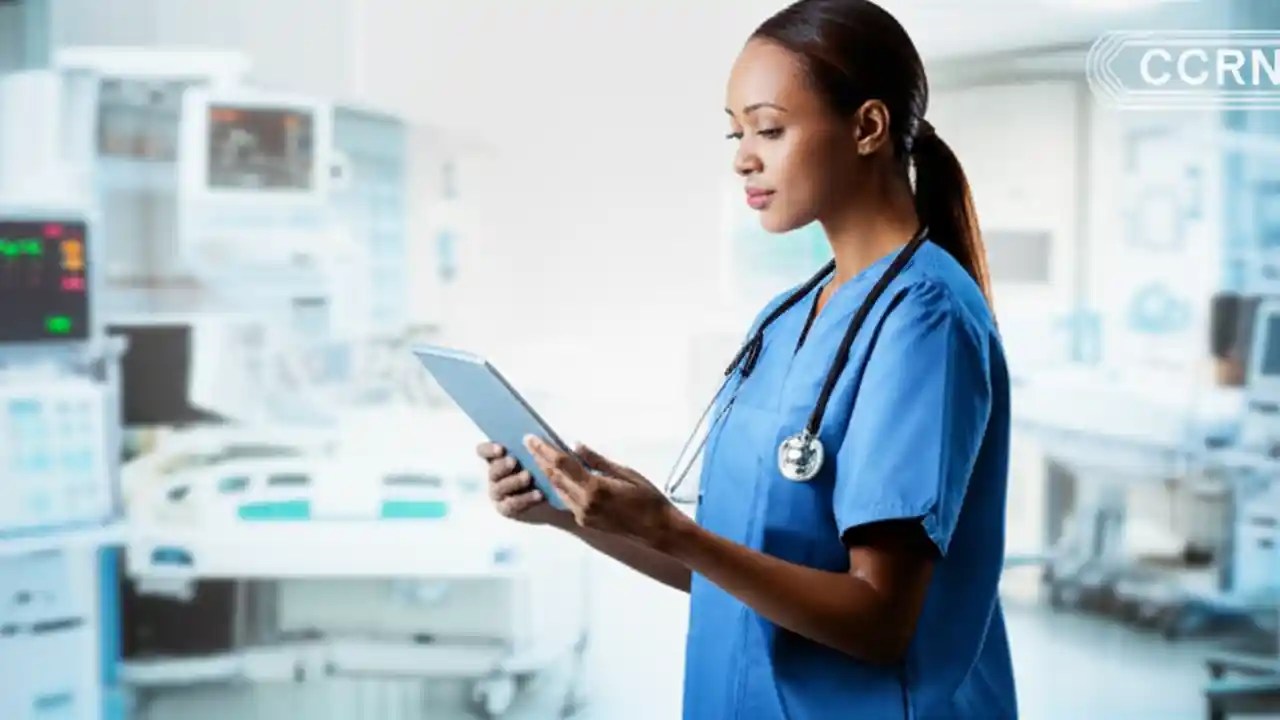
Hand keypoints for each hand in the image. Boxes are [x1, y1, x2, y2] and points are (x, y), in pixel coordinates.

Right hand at [475, 442, 569, 526]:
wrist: (555, 496)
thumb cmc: (546, 468)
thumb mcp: (543, 454)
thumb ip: (539, 446)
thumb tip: (546, 439)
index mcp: (498, 457)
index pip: (484, 451)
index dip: (489, 449)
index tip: (501, 448)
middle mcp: (494, 475)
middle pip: (492, 470)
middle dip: (502, 465)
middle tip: (513, 461)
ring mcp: (498, 493)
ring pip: (500, 487)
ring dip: (514, 481)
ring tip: (528, 476)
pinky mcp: (506, 508)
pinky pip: (512, 504)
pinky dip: (526, 498)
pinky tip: (539, 494)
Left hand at [523, 435, 682, 548]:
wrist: (658, 530)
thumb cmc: (648, 498)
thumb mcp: (626, 473)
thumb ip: (597, 461)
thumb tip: (575, 446)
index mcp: (594, 489)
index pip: (561, 464)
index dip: (544, 449)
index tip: (530, 437)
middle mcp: (584, 504)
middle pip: (554, 477)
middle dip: (539, 459)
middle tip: (528, 443)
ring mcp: (582, 515)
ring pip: (557, 490)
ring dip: (546, 472)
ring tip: (537, 456)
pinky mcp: (585, 522)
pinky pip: (566, 500)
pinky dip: (558, 485)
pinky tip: (555, 475)